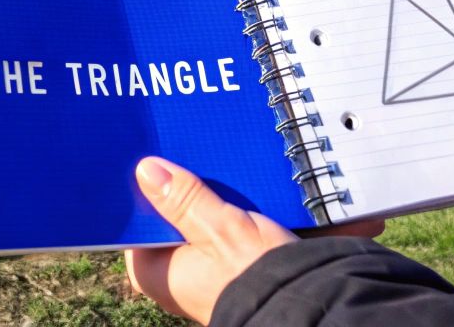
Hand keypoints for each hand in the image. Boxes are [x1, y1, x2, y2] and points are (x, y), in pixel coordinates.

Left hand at [125, 157, 383, 322]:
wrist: (314, 305)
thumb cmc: (259, 276)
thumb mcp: (219, 229)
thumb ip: (183, 199)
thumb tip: (146, 170)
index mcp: (155, 272)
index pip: (139, 220)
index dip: (148, 187)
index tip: (155, 153)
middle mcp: (176, 275)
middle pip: (173, 217)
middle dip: (186, 188)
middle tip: (192, 148)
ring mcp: (206, 272)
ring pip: (202, 221)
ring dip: (214, 196)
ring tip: (220, 158)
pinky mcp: (236, 266)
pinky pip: (228, 229)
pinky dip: (236, 209)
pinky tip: (245, 180)